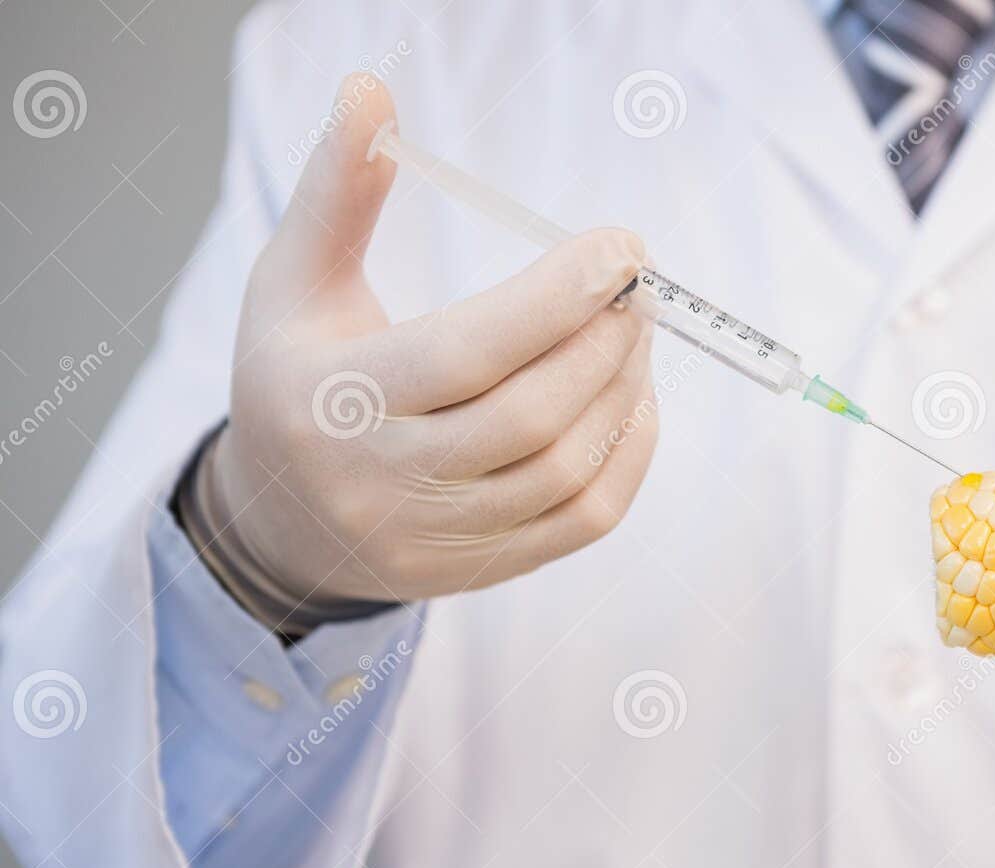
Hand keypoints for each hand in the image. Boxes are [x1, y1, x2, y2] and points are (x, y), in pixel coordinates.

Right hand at [189, 75, 655, 628]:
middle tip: (638, 284)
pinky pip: (583, 520)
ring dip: (623, 390)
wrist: (281, 522)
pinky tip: (634, 399)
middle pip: (530, 417)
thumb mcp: (293, 283)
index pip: (467, 353)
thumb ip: (338, 193)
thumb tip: (371, 91)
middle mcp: (381, 483)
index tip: (621, 248)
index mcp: (333, 402)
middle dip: (604, 341)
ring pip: (565, 470)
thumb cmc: (297, 380)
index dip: (557, 299)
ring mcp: (433, 540)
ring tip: (637, 329)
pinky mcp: (477, 573)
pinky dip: (628, 454)